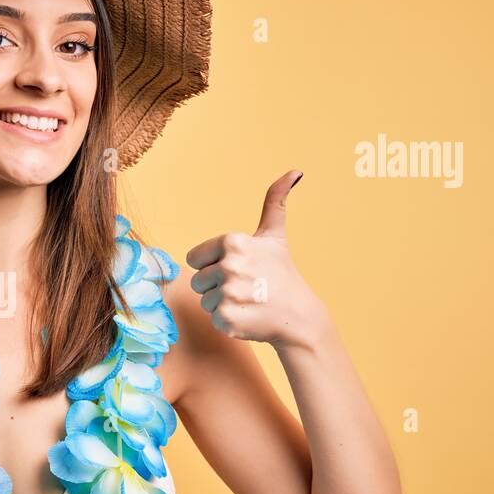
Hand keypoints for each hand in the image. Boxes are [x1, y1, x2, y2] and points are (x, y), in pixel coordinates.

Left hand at [184, 170, 322, 349]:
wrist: (298, 315)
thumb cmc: (282, 273)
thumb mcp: (275, 236)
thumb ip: (274, 202)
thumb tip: (294, 172)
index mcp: (233, 243)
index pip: (195, 258)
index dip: (213, 265)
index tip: (238, 268)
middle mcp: (229, 266)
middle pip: (197, 281)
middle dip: (217, 286)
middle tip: (245, 287)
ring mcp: (227, 294)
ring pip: (204, 301)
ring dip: (222, 304)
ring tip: (248, 301)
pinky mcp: (227, 318)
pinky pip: (212, 318)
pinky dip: (228, 321)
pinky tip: (248, 316)